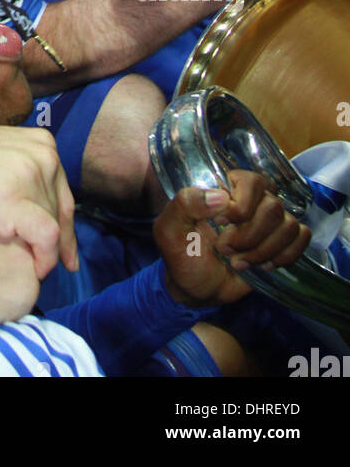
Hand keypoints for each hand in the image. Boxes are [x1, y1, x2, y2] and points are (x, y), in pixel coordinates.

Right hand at [0, 126, 77, 279]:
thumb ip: (20, 172)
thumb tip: (41, 201)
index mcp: (38, 140)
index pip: (63, 190)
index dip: (67, 224)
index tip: (67, 252)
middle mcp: (41, 152)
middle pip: (62, 210)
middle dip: (60, 241)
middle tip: (58, 267)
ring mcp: (28, 172)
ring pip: (56, 226)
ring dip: (46, 250)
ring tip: (31, 268)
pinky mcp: (13, 198)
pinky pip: (47, 238)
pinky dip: (46, 258)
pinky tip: (34, 271)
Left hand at [158, 170, 310, 306]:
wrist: (195, 288)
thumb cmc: (181, 254)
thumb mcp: (169, 229)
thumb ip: (185, 203)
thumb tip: (222, 197)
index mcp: (225, 187)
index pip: (252, 181)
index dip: (241, 206)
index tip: (219, 224)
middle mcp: (251, 200)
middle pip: (273, 206)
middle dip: (249, 235)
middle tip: (226, 247)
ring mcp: (268, 221)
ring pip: (288, 225)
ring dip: (263, 250)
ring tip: (239, 261)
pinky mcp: (281, 242)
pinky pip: (301, 237)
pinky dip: (286, 255)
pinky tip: (264, 265)